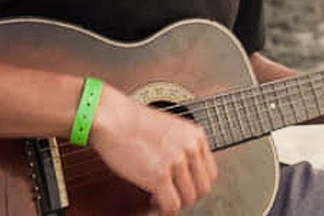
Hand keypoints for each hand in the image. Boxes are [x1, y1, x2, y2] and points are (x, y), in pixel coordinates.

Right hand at [89, 85, 217, 214]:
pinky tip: (153, 201)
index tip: (184, 188)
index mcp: (195, 135)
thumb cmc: (132, 122)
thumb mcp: (170, 129)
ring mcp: (176, 161)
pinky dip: (163, 210)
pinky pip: (171, 205)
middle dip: (187, 197)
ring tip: (159, 197)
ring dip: (174, 203)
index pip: (211, 173)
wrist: (112, 117)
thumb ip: (183, 147)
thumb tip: (185, 171)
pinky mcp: (159, 174)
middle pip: (203, 188)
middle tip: (171, 196)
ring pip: (188, 199)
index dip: (196, 185)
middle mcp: (190, 147)